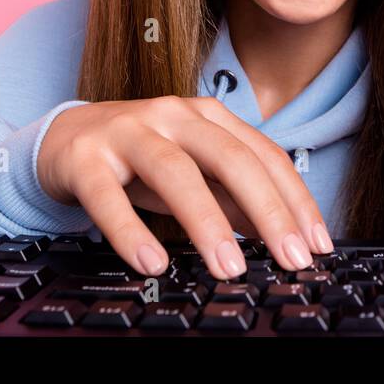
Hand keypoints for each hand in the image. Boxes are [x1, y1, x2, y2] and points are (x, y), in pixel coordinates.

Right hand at [37, 95, 332, 279]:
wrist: (64, 137)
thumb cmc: (141, 160)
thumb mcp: (194, 173)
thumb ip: (235, 198)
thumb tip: (285, 237)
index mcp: (208, 116)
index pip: (265, 155)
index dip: (296, 199)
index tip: (318, 244)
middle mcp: (173, 115)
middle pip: (230, 158)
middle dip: (267, 210)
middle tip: (291, 259)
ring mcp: (128, 131)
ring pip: (174, 172)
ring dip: (206, 222)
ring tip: (229, 267)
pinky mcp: (85, 157)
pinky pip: (107, 196)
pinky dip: (130, 231)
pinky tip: (151, 264)